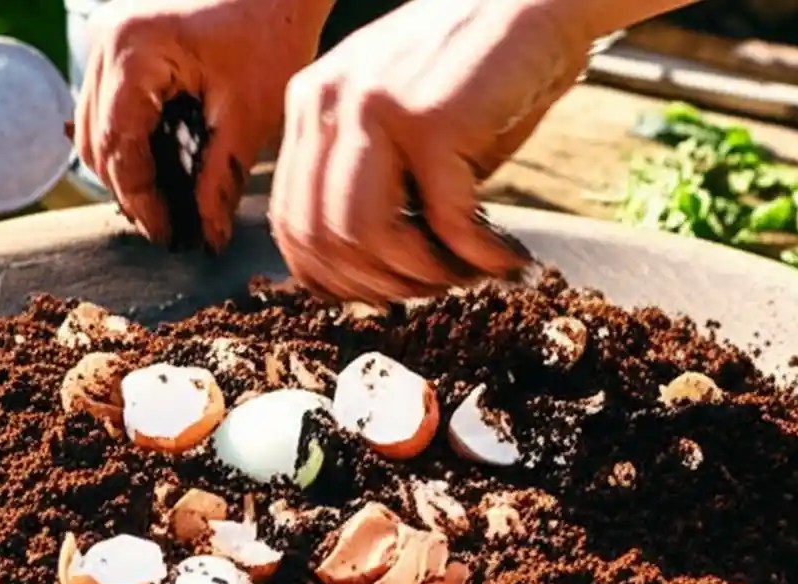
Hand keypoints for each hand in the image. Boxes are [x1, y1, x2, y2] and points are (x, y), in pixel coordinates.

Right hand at [75, 0, 331, 249]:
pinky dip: (134, 140)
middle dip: (132, 190)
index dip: (142, 201)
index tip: (169, 237)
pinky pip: (110, 104)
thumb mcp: (250, 112)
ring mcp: (106, 37)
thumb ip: (221, 177)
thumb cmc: (272, 30)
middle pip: (96, 141)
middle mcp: (105, 40)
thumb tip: (209, 235)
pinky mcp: (120, 40)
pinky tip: (169, 166)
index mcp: (132, 52)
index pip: (118, 147)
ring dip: (129, 168)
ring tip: (171, 205)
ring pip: (96, 126)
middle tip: (172, 229)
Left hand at [269, 0, 597, 302]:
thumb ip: (372, 182)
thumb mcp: (400, 124)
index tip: (381, 297)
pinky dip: (481, 257)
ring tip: (466, 276)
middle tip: (433, 292)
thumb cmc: (474, 71)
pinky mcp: (434, 121)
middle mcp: (329, 104)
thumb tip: (368, 277)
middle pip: (325, 240)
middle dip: (382, 288)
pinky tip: (506, 259)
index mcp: (310, 104)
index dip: (333, 281)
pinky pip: (449, 222)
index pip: (291, 222)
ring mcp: (377, 109)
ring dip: (425, 277)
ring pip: (371, 238)